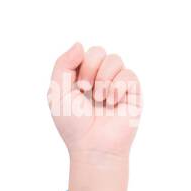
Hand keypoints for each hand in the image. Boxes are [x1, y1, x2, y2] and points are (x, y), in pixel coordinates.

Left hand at [47, 42, 141, 162]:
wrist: (93, 146)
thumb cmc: (74, 125)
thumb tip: (79, 44)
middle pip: (99, 51)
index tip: (76, 86)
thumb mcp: (57, 94)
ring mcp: (117, 84)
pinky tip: (113, 103)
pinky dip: (117, 87)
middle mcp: (100, 78)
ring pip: (115, 59)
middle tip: (85, 89)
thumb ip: (62, 65)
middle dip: (90, 68)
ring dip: (103, 79)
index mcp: (82, 78)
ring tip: (100, 99)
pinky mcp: (133, 92)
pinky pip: (128, 74)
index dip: (78, 64)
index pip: (83, 53)